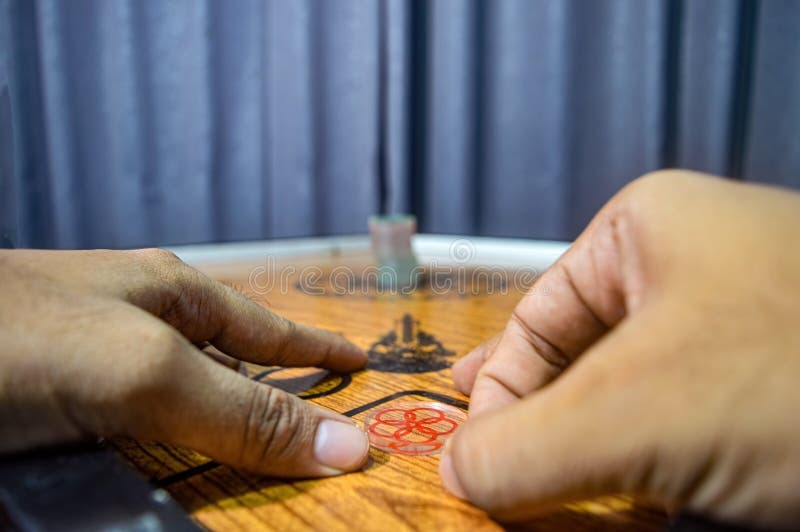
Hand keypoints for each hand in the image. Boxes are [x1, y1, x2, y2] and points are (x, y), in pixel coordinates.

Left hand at [0, 248, 368, 476]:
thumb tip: (348, 448)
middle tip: (313, 444)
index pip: (267, 325)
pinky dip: (157, 472)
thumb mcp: (145, 370)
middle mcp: (132, 325)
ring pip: (176, 413)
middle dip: (272, 406)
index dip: (317, 347)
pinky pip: (127, 447)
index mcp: (168, 294)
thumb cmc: (17, 336)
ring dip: (213, 448)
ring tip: (249, 478)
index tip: (360, 364)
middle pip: (225, 370)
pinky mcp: (50, 413)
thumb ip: (243, 410)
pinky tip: (160, 490)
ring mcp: (87, 368)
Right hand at [440, 171, 799, 528]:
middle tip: (498, 474)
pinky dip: (657, 466)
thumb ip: (521, 444)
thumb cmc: (797, 376)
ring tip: (559, 492)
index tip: (476, 468)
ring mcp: (743, 325)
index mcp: (647, 232)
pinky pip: (691, 423)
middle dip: (542, 423)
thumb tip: (456, 470)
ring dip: (598, 453)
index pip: (535, 320)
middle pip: (582, 358)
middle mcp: (693, 266)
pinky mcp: (777, 383)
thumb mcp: (633, 413)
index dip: (497, 397)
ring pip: (636, 397)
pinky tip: (643, 497)